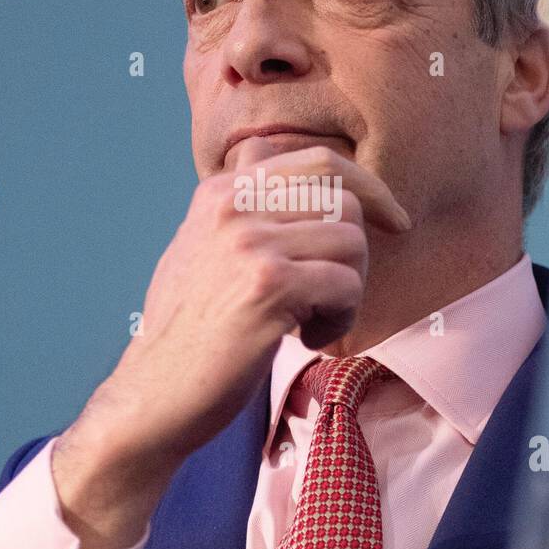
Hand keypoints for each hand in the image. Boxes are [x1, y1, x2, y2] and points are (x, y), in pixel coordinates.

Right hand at [51, 138, 408, 548]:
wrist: (154, 393)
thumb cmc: (189, 331)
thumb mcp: (202, 248)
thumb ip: (240, 206)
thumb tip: (268, 154)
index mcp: (221, 192)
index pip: (319, 161)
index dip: (368, 187)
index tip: (393, 221)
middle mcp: (233, 206)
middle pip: (344, 200)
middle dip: (358, 251)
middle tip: (333, 295)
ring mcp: (250, 243)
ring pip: (352, 241)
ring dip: (349, 290)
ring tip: (314, 321)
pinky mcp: (269, 286)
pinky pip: (347, 284)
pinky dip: (340, 320)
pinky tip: (307, 340)